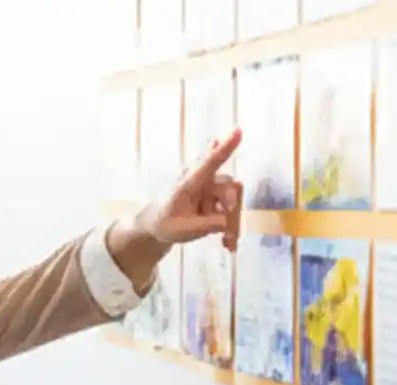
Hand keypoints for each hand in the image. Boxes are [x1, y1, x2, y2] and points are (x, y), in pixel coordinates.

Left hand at [138, 127, 244, 249]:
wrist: (159, 225)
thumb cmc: (166, 224)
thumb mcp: (182, 231)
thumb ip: (204, 225)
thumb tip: (226, 223)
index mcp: (188, 184)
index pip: (209, 163)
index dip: (225, 147)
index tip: (237, 131)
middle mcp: (202, 181)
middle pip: (229, 185)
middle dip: (231, 205)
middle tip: (226, 227)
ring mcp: (210, 188)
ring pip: (233, 198)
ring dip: (230, 219)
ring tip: (225, 240)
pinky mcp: (216, 196)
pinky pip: (231, 208)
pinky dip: (230, 225)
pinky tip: (227, 242)